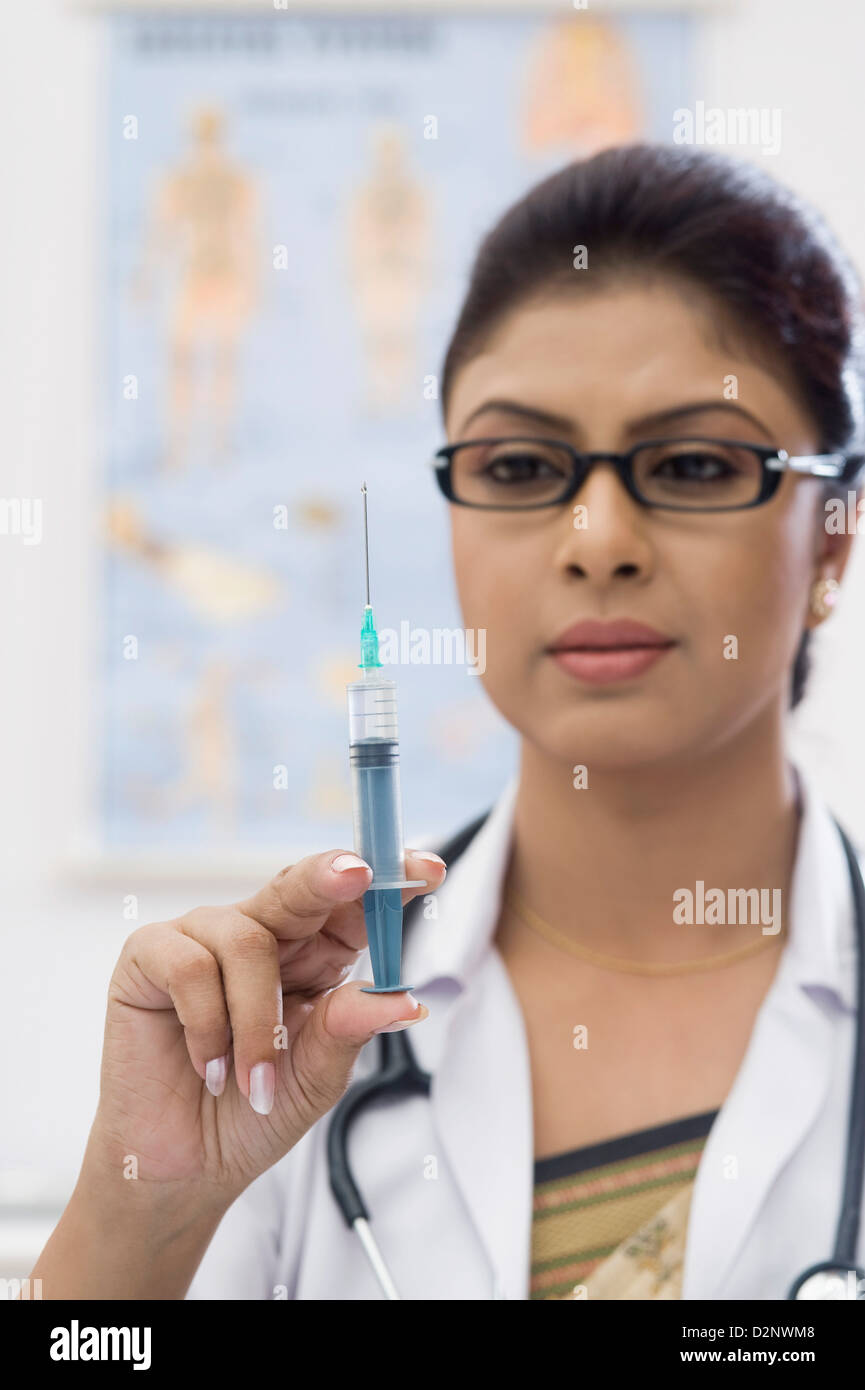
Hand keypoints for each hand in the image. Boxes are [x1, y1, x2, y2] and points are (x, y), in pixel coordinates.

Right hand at [86, 849, 443, 1204]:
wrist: (184, 1166)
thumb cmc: (254, 1112)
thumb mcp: (316, 1076)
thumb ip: (349, 1029)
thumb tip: (402, 999)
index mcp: (312, 953)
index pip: (354, 906)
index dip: (388, 881)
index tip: (429, 870)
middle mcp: (260, 932)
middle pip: (300, 887)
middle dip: (330, 876)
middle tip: (357, 874)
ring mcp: (202, 937)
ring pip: (247, 941)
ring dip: (256, 1022)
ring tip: (253, 1080)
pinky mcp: (149, 955)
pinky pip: (191, 966)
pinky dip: (207, 1025)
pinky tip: (208, 1066)